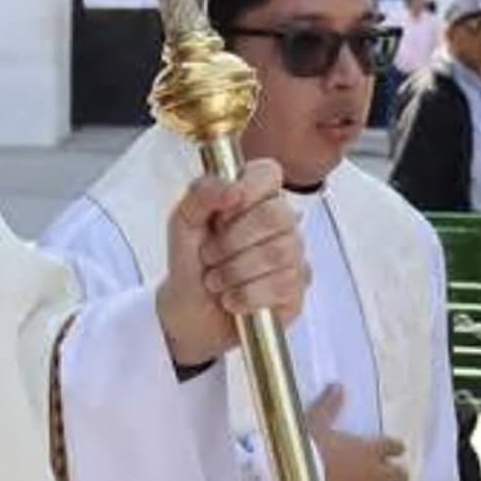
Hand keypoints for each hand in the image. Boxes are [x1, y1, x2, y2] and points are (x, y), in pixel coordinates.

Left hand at [157, 162, 308, 369]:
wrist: (189, 308)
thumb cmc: (191, 260)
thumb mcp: (183, 222)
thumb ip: (201, 194)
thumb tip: (233, 187)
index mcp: (254, 197)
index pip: (268, 172)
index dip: (246, 189)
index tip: (222, 212)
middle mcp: (282, 223)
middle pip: (277, 215)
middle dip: (231, 241)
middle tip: (209, 255)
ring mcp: (294, 256)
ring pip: (278, 254)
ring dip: (233, 272)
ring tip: (215, 280)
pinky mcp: (297, 290)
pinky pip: (280, 286)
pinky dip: (244, 296)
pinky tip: (231, 298)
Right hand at [308, 385, 408, 480]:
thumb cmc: (302, 451)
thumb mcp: (312, 422)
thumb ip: (329, 406)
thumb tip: (338, 386)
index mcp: (368, 449)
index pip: (395, 446)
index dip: (393, 448)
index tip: (390, 450)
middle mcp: (377, 474)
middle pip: (401, 475)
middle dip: (395, 476)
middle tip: (385, 477)